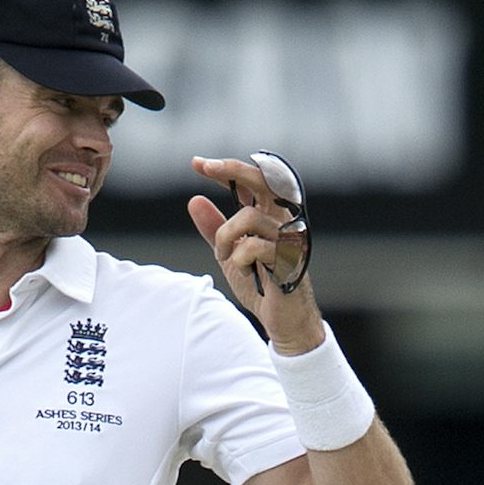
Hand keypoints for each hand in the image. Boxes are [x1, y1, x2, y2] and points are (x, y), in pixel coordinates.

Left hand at [186, 154, 323, 352]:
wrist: (283, 320)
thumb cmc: (262, 285)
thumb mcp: (230, 254)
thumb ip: (214, 229)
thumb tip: (194, 201)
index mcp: (271, 217)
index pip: (251, 183)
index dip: (225, 168)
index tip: (197, 164)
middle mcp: (284, 221)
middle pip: (263, 180)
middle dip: (232, 169)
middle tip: (205, 168)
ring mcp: (289, 238)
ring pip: (249, 217)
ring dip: (225, 236)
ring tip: (223, 256)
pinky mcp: (289, 258)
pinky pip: (254, 247)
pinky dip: (238, 259)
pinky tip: (242, 271)